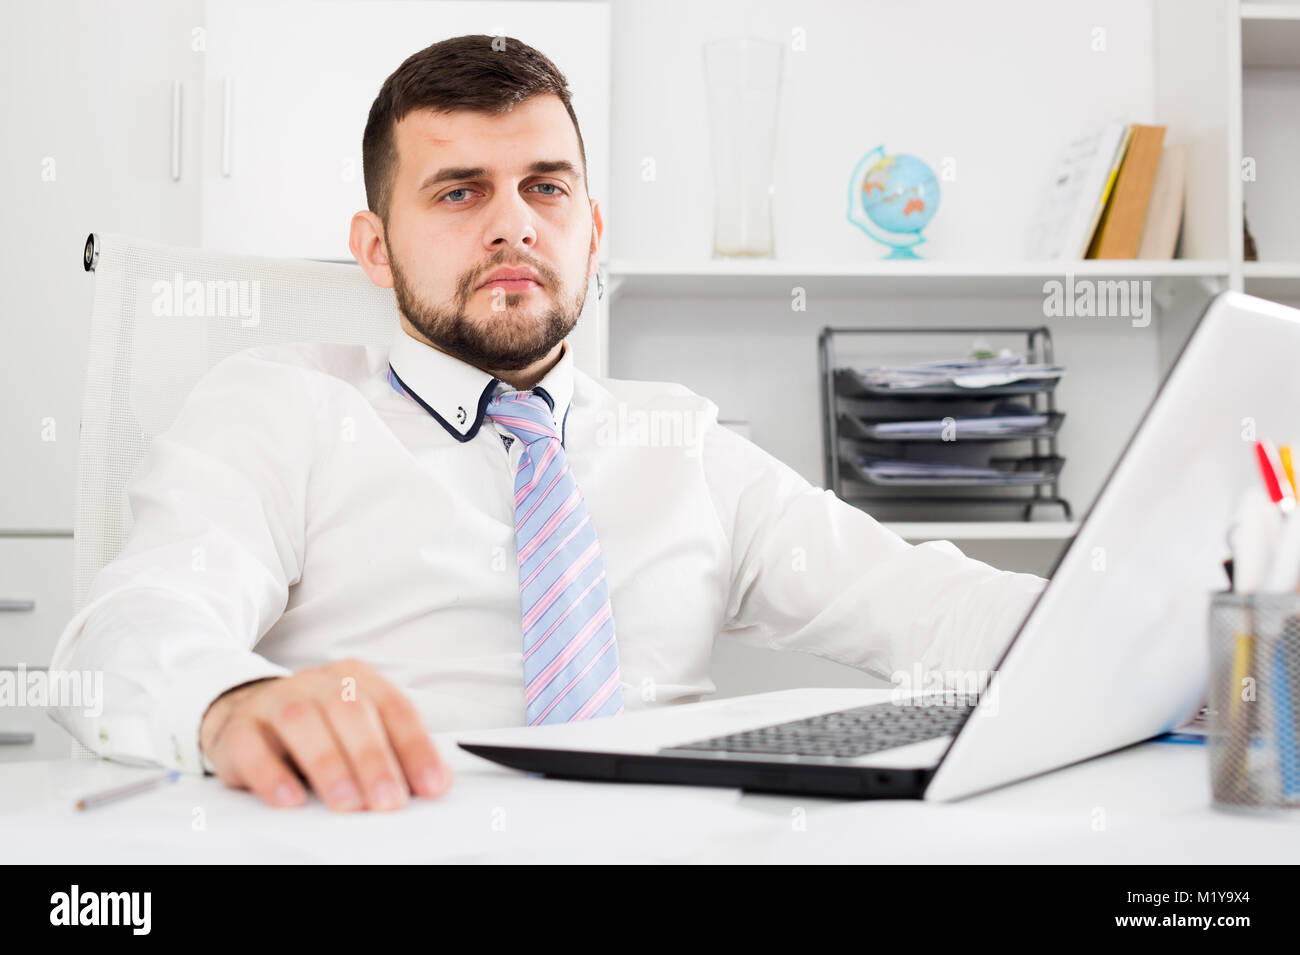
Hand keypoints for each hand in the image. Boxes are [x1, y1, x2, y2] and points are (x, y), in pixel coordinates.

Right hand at [198, 658, 452, 810]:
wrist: (246, 714)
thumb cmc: (317, 728)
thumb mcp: (359, 731)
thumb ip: (394, 750)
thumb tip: (434, 783)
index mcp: (356, 679)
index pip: (394, 708)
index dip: (416, 747)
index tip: (432, 786)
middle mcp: (317, 683)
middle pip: (350, 711)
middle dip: (373, 759)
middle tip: (388, 801)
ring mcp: (275, 702)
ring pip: (302, 723)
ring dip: (328, 765)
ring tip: (346, 803)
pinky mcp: (239, 729)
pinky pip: (251, 747)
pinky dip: (271, 775)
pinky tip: (290, 799)